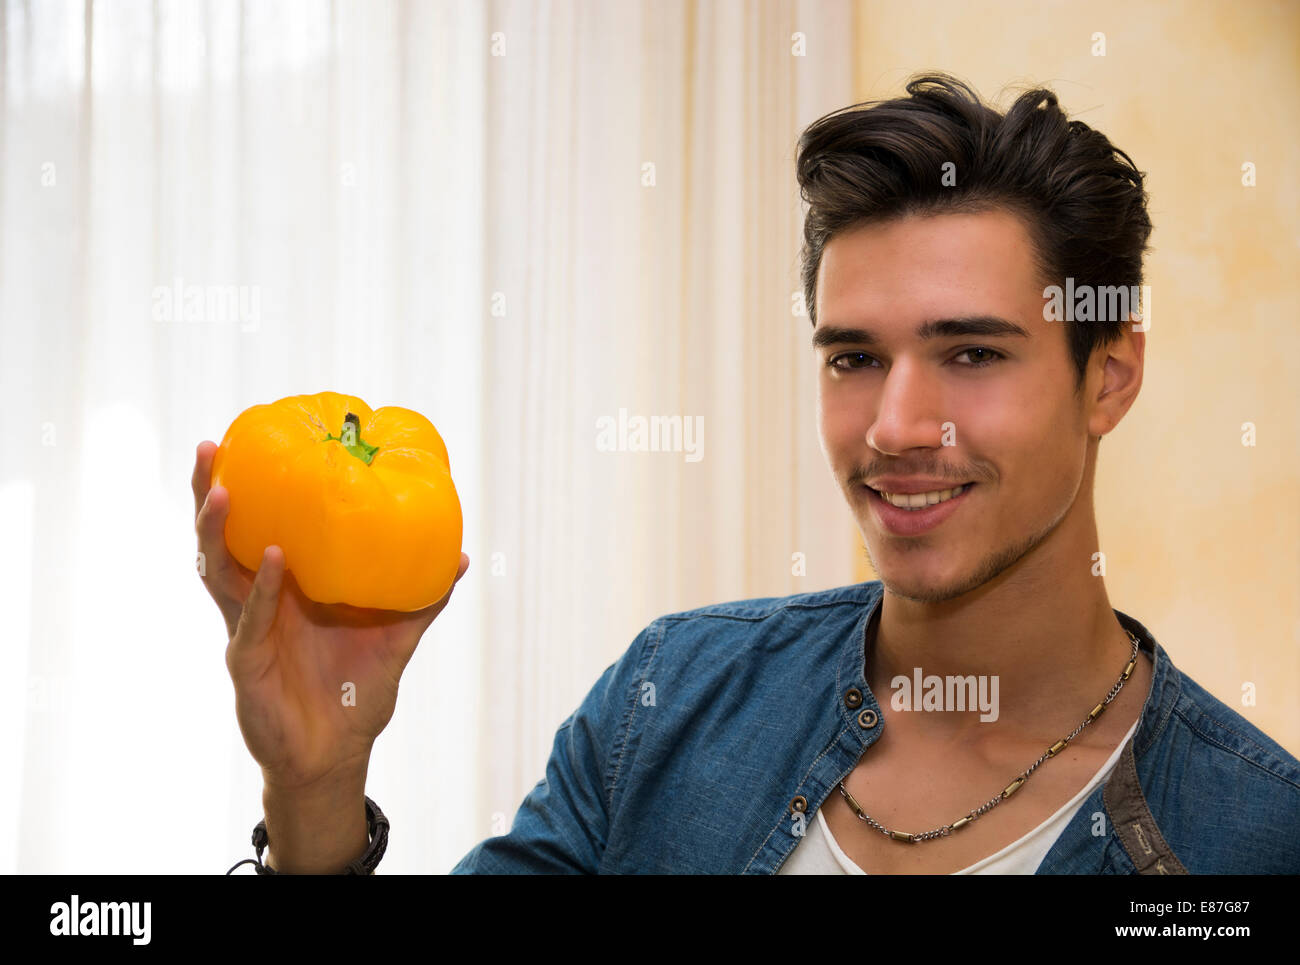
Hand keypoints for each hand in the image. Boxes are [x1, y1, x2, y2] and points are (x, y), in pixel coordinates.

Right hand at [192, 440, 468, 791]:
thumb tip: (458, 557)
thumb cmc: (355, 693)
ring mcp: (246, 630)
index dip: (246, 488)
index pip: (255, 528)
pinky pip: (252, 619)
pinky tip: (273, 560)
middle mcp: (257, 602)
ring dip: (217, 529)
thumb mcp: (394, 635)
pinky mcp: (246, 662)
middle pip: (220, 539)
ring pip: (217, 572)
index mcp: (284, 588)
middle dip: (209, 492)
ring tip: (223, 489)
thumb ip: (421, 597)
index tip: (244, 439)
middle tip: (208, 447)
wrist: (335, 755)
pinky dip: (263, 590)